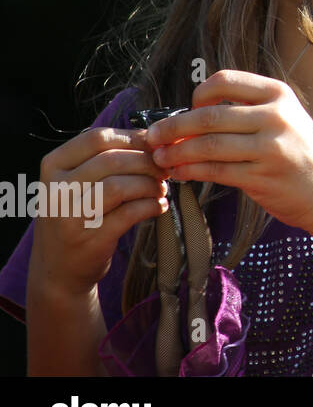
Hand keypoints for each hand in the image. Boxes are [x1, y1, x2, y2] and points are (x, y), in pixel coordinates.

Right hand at [30, 126, 169, 299]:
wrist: (57, 268)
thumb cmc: (76, 215)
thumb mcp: (75, 182)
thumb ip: (105, 158)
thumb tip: (154, 139)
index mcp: (53, 165)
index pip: (98, 138)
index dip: (134, 138)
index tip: (156, 146)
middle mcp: (56, 189)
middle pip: (114, 160)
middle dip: (148, 162)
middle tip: (165, 170)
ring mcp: (70, 215)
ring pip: (121, 185)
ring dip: (150, 185)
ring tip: (161, 189)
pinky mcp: (90, 239)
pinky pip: (130, 213)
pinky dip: (151, 206)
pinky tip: (158, 206)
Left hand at [144, 69, 312, 232]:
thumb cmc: (301, 155)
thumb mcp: (285, 119)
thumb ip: (247, 111)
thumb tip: (191, 113)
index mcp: (279, 94)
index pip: (224, 81)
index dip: (198, 95)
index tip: (186, 111)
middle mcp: (276, 116)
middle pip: (209, 115)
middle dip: (173, 127)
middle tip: (152, 137)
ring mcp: (271, 147)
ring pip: (208, 145)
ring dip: (176, 152)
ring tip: (161, 158)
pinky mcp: (262, 176)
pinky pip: (215, 171)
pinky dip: (190, 171)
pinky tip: (179, 173)